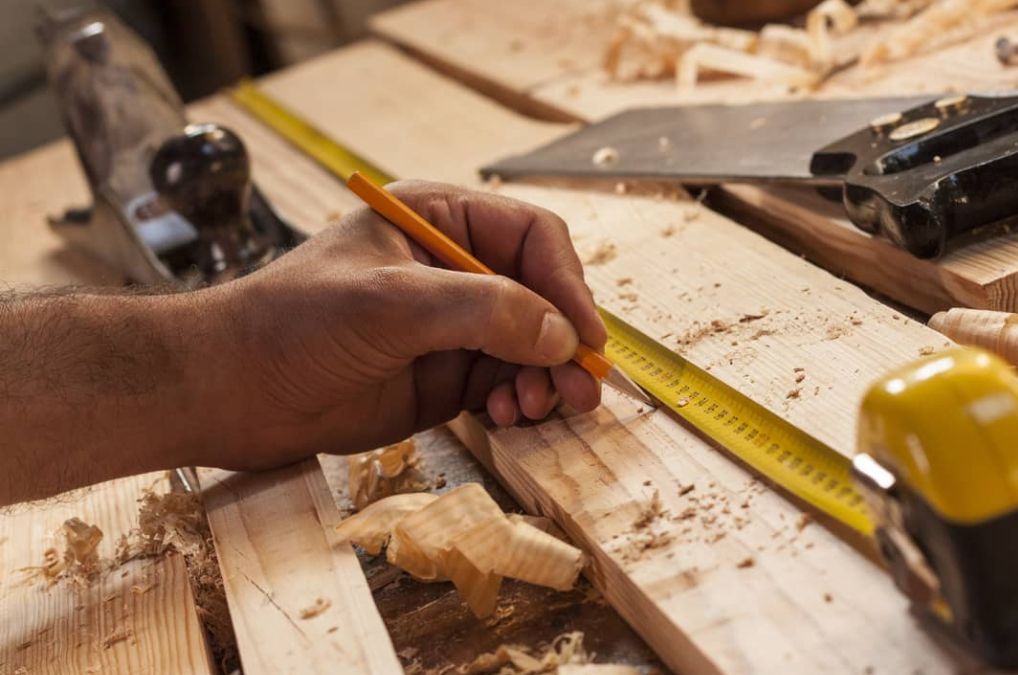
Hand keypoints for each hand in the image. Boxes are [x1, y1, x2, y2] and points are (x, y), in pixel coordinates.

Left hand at [203, 180, 604, 469]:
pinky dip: (519, 401)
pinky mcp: (443, 376)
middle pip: (541, 297)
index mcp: (439, 221)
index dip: (566, 284)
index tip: (584, 336)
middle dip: (564, 341)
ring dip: (545, 378)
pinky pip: (504, 383)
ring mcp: (450, 326)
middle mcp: (453, 270)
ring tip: (537, 407)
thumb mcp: (391, 303)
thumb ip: (482, 311)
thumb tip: (561, 335)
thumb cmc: (293, 324)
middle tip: (581, 386)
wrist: (230, 391)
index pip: (531, 239)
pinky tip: (508, 417)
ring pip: (530, 346)